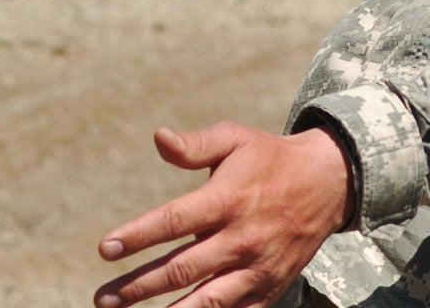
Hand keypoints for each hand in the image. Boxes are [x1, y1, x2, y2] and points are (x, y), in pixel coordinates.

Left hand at [94, 122, 353, 307]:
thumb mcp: (234, 139)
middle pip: (182, 270)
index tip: (105, 249)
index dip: (138, 235)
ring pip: (206, 302)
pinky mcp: (269, 289)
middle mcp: (241, 238)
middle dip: (138, 286)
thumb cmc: (268, 157)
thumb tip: (158, 138)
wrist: (326, 184)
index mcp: (228, 199)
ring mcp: (257, 269)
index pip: (175, 221)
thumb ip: (195, 145)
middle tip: (103, 299)